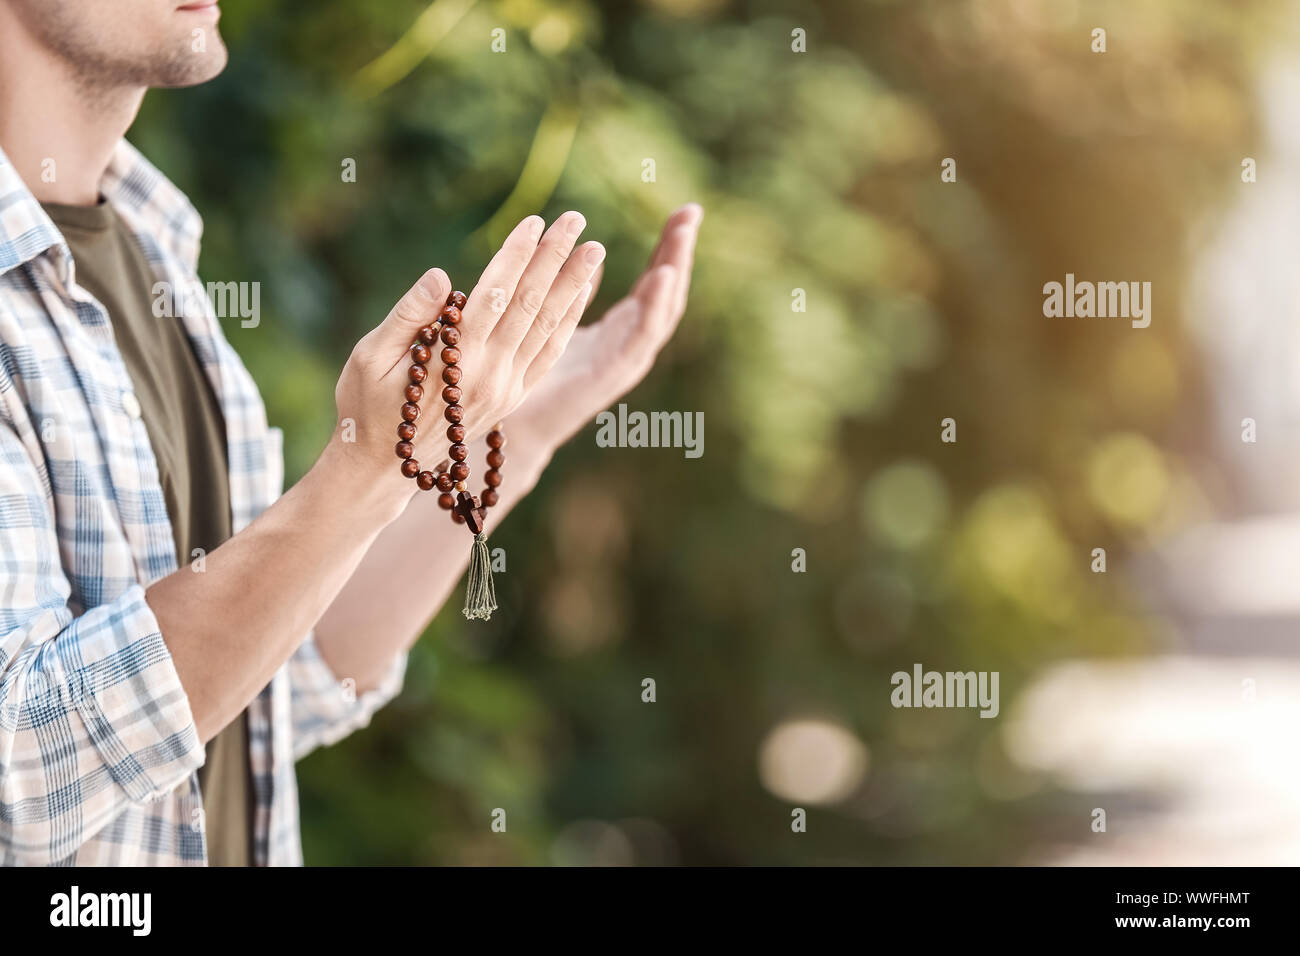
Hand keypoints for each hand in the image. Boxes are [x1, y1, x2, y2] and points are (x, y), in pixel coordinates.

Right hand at [328, 212, 605, 515]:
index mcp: (454, 359)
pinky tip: (579, 295)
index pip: (495, 296)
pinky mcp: (512, 398)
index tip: (536, 222)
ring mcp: (506, 388)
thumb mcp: (370, 357)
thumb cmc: (367, 405)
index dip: (517, 256)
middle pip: (530, 306)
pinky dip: (567, 322)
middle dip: (555, 260)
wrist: (384, 468)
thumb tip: (443, 277)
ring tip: (595, 250)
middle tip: (576, 220)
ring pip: (548, 329)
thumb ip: (408, 316)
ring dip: (573, 287)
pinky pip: (548, 355)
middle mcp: (490, 373)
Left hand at [506, 204, 702, 477]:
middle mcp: (628, 346)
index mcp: (618, 333)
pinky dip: (657, 307)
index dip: (668, 249)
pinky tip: (663, 275)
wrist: (516, 428)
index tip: (683, 211)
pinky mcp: (611, 376)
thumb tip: (587, 255)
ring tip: (682, 235)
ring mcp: (624, 362)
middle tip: (691, 213)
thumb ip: (573, 293)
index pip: (653, 283)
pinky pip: (640, 338)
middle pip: (666, 293)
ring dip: (675, 273)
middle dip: (680, 253)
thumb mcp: (554, 322)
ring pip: (662, 313)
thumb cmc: (532, 379)